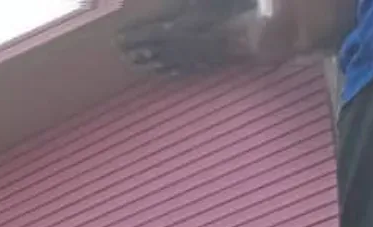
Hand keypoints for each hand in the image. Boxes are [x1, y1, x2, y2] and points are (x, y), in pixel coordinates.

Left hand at [119, 0, 262, 74]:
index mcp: (181, 24)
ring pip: (162, 62)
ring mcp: (192, 57)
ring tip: (131, 64)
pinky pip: (179, 71)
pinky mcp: (203, 65)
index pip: (149, 31)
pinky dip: (165, 71)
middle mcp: (182, 44)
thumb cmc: (233, 7)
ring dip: (145, 63)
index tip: (118, 37)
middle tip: (118, 53)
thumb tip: (174, 4)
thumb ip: (185, 2)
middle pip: (152, 49)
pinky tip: (157, 73)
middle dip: (134, 50)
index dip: (133, 35)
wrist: (254, 34)